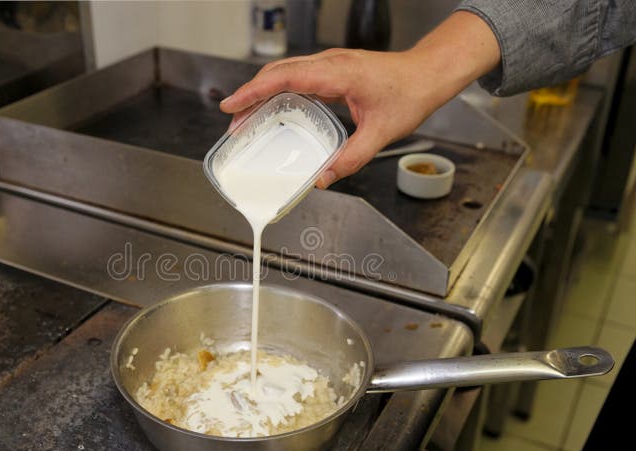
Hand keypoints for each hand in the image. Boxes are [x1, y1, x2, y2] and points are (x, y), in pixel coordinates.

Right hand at [220, 12, 499, 188]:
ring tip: (246, 119)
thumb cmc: (409, 95)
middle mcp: (329, 63)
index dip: (254, 92)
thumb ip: (351, 158)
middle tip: (233, 123)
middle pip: (277, 73)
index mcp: (338, 74)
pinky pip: (296, 76)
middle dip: (250, 96)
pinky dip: (278, 91)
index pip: (285, 78)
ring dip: (261, 92)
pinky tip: (273, 109)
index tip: (232, 106)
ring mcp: (330, 64)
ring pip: (284, 72)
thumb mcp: (381, 133)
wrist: (427, 74)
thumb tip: (322, 179)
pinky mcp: (332, 69)